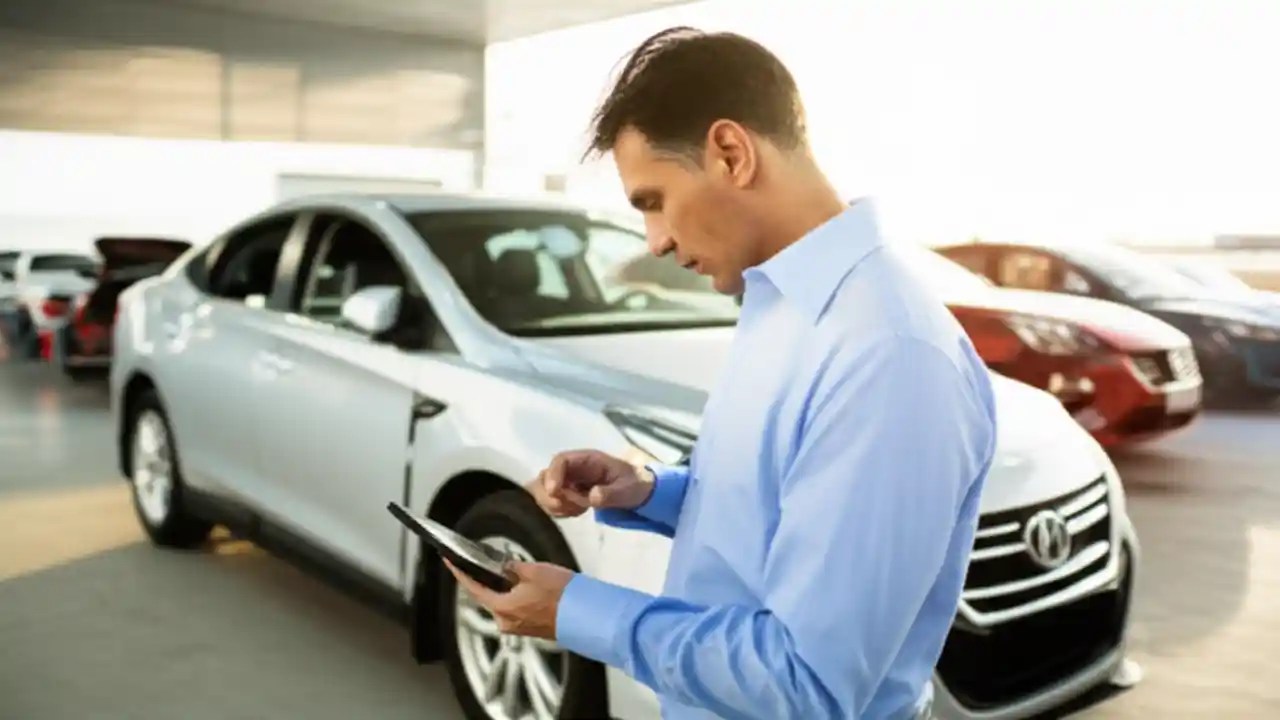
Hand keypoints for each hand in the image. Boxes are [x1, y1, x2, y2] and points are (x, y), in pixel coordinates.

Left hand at [445, 559, 573, 638]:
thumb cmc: (560, 594)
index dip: (460, 573)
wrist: (585, 616)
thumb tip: (504, 567)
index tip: (449, 562)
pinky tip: (528, 585)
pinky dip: (518, 596)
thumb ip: (512, 567)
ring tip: (516, 570)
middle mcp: (506, 622)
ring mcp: (519, 627)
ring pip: (505, 602)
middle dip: (489, 579)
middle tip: (489, 562)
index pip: (473, 588)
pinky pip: (518, 609)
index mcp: (501, 608)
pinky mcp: (532, 628)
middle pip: (489, 596)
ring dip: (507, 587)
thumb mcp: (533, 570)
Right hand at [526, 449, 654, 517]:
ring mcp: (568, 481)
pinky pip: (552, 502)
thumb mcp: (628, 489)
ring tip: (576, 510)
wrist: (638, 493)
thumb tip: (592, 497)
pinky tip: (577, 512)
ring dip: (553, 504)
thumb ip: (611, 493)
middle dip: (548, 494)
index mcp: (588, 460)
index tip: (554, 492)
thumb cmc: (634, 485)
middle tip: (564, 508)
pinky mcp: (567, 494)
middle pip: (545, 476)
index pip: (561, 460)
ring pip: (544, 490)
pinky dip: (559, 511)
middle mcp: (573, 469)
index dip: (553, 475)